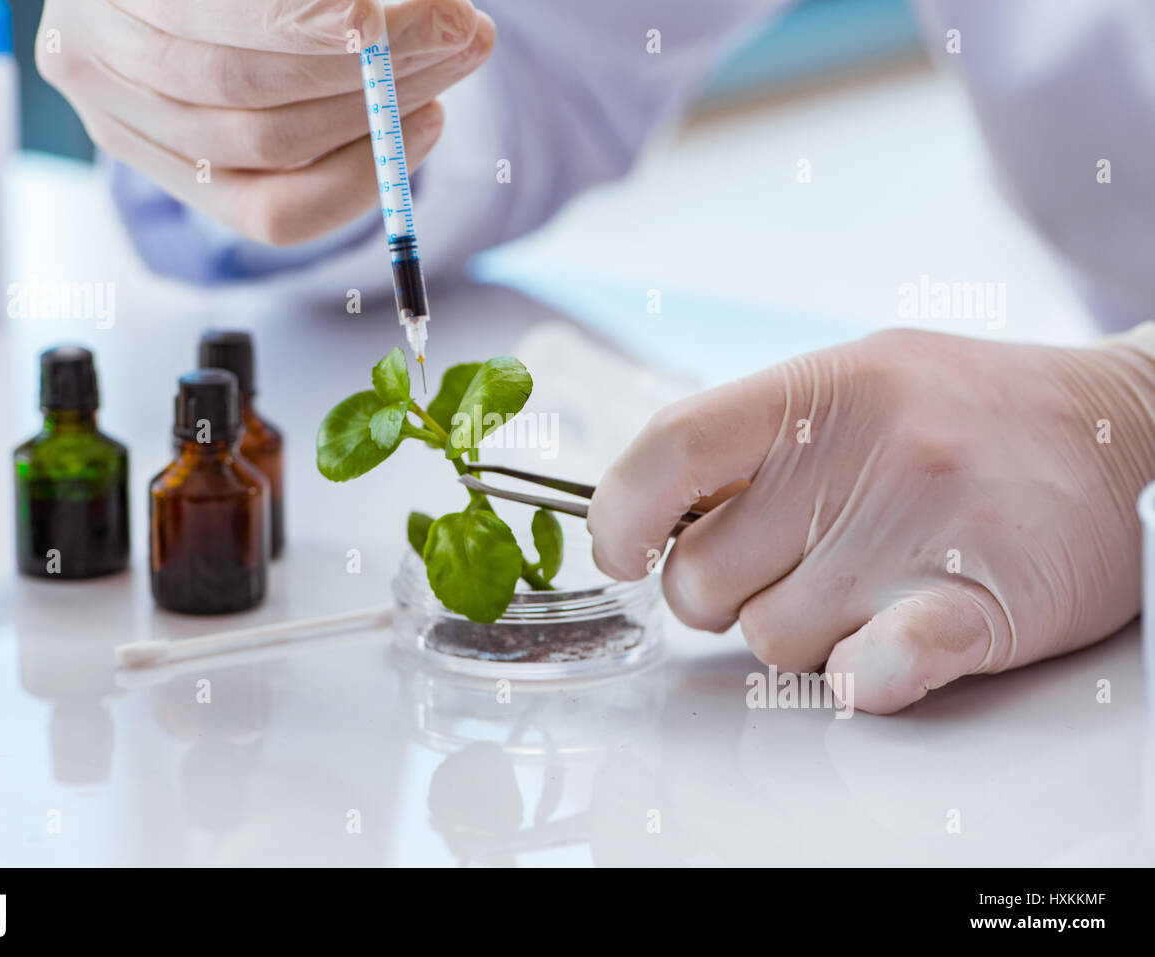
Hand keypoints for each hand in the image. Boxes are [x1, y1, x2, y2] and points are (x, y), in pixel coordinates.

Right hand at [37, 0, 493, 243]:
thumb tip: (414, 16)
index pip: (213, 17)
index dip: (307, 23)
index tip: (397, 17)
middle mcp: (90, 54)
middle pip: (247, 88)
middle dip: (375, 66)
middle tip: (462, 35)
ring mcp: (123, 126)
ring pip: (270, 151)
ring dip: (379, 117)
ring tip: (447, 70)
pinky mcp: (173, 178)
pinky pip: (273, 211)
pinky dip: (356, 179)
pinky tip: (409, 131)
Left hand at [588, 329, 1154, 712]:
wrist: (1107, 424)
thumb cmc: (950, 412)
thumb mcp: (844, 383)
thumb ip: (745, 444)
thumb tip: (642, 511)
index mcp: (816, 393)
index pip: (669, 449)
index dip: (619, 513)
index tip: (622, 548)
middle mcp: (863, 456)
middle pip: (702, 580)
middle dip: (721, 594)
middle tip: (784, 568)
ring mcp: (924, 527)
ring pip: (774, 641)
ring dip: (800, 632)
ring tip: (865, 584)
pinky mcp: (987, 601)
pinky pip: (888, 658)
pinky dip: (866, 672)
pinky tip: (872, 661)